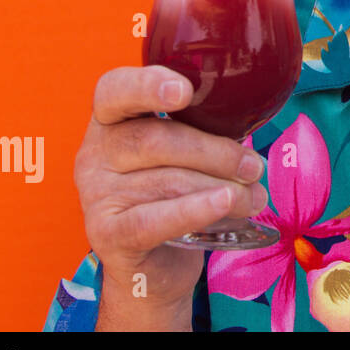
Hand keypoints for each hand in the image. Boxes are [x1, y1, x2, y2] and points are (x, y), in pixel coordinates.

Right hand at [75, 65, 267, 329]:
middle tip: (254, 167)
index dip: (148, 85)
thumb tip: (253, 110)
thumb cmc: (178, 193)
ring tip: (254, 197)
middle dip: (216, 153)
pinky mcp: (107, 234)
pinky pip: (155, 219)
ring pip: (167, 181)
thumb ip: (204, 125)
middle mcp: (96, 153)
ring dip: (223, 189)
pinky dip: (196, 210)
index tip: (185, 91)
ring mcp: (96, 195)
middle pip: (155, 141)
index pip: (115, 90)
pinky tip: (225, 202)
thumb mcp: (187, 151)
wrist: (156, 263)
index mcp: (112, 120)